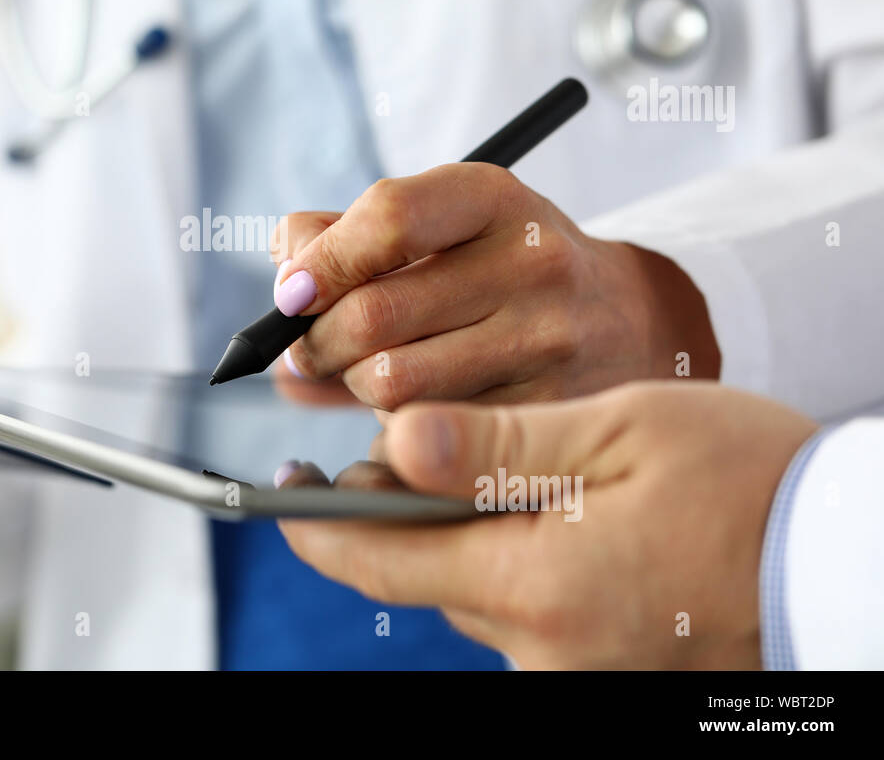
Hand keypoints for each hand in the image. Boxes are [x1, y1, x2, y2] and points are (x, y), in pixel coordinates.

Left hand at [270, 165, 719, 408]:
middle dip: (317, 341)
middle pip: (373, 315)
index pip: (389, 216)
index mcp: (492, 197)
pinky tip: (419, 406)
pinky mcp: (547, 412)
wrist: (621, 321)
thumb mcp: (439, 224)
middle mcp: (531, 261)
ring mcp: (546, 340)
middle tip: (309, 349)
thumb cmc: (496, 268)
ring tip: (371, 373)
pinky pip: (427, 432)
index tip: (289, 294)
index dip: (322, 261)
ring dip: (354, 387)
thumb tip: (283, 291)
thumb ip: (344, 239)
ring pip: (391, 383)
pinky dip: (397, 426)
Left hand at [277, 381, 817, 668]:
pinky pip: (522, 610)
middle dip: (402, 513)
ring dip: (462, 533)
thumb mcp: (617, 435)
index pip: (378, 561)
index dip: (314, 523)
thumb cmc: (748, 485)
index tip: (279, 487)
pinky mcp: (596, 670)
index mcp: (532, 585)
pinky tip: (549, 513)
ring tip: (501, 466)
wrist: (846, 560)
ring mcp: (569, 668)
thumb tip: (394, 441)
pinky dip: (512, 559)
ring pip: (473, 590)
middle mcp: (538, 648)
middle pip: (423, 575)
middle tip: (414, 441)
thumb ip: (496, 442)